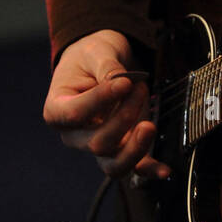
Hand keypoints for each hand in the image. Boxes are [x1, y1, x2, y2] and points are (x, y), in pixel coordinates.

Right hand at [43, 29, 169, 179]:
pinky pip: (134, 167)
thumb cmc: (90, 56)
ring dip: (136, 148)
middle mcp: (75, 135)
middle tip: (138, 87)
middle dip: (123, 116)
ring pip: (113, 165)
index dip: (101, 100)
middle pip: (97, 144)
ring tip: (149, 125)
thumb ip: (106, 67)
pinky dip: (150, 169)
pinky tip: (164, 169)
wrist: (99, 61)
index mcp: (58, 109)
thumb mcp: (96, 51)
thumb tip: (121, 83)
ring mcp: (98, 145)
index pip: (76, 114)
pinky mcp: (121, 147)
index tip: (124, 82)